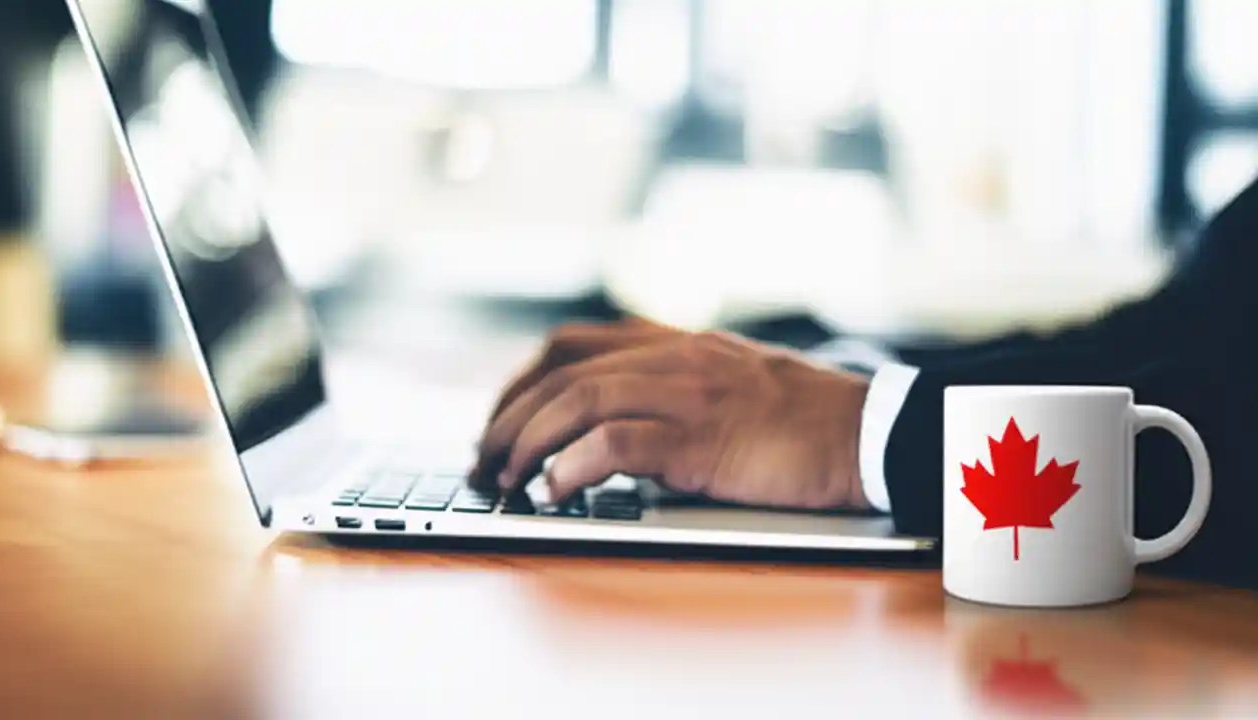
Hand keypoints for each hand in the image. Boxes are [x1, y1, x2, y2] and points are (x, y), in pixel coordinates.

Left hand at [471, 319, 870, 510]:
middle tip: (484, 461)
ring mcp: (686, 394)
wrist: (868, 432)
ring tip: (507, 481)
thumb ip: (675, 384)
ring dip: (527, 443)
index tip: (500, 419)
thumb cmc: (804, 419)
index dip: (521, 382)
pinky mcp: (701, 439)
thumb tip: (614, 422)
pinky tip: (554, 492)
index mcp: (675, 342)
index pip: (571, 345)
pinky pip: (615, 444)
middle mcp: (673, 357)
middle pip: (560, 375)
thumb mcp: (730, 381)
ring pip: (576, 401)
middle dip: (508, 419)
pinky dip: (572, 467)